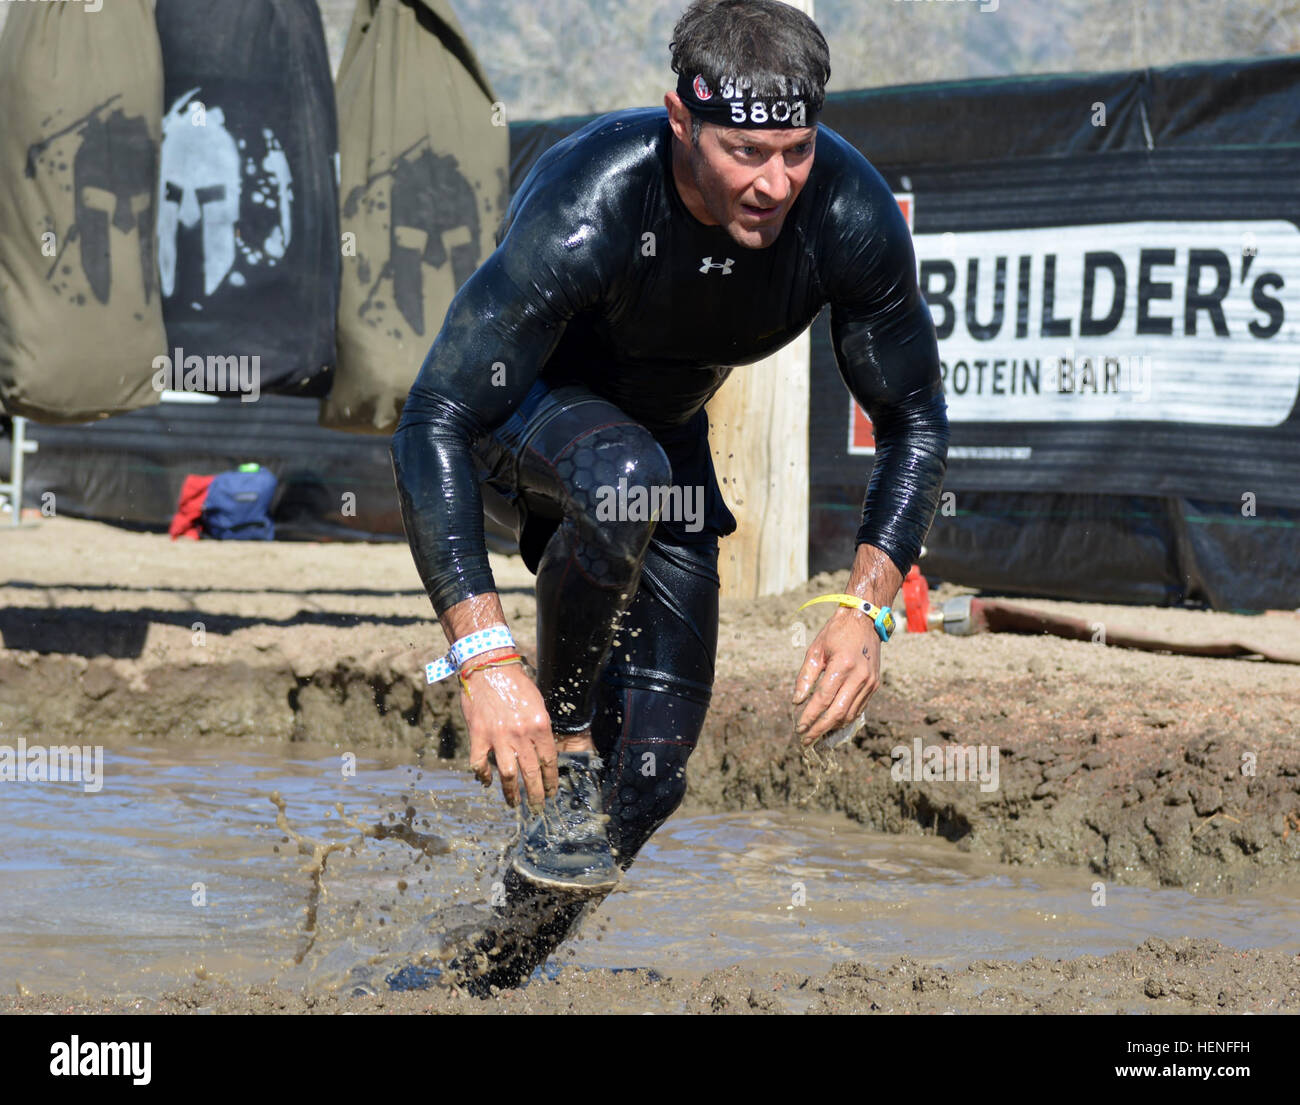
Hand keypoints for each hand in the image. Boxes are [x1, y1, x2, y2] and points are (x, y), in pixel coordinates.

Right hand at [459, 649, 558, 807]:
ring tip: (515, 804)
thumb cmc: (516, 683)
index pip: (549, 760)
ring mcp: (499, 736)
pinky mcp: (479, 735)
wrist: (489, 667)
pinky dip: (483, 775)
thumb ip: (540, 728)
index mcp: (540, 725)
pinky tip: (486, 783)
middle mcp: (521, 734)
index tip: (552, 792)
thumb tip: (543, 752)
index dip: (551, 780)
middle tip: (538, 807)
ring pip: (508, 774)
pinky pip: (480, 763)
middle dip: (536, 793)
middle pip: (532, 772)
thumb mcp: (537, 703)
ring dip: (512, 792)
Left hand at [791, 607, 880, 746]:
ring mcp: (870, 682)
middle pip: (837, 712)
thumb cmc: (835, 633)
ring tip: (816, 735)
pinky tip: (831, 724)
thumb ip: (805, 676)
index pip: (823, 699)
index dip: (809, 716)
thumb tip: (796, 701)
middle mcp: (859, 676)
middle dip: (819, 729)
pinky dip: (844, 719)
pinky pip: (858, 709)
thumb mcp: (815, 650)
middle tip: (805, 739)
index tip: (798, 728)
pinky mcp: (875, 685)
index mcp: (842, 665)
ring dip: (832, 727)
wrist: (865, 621)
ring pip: (850, 714)